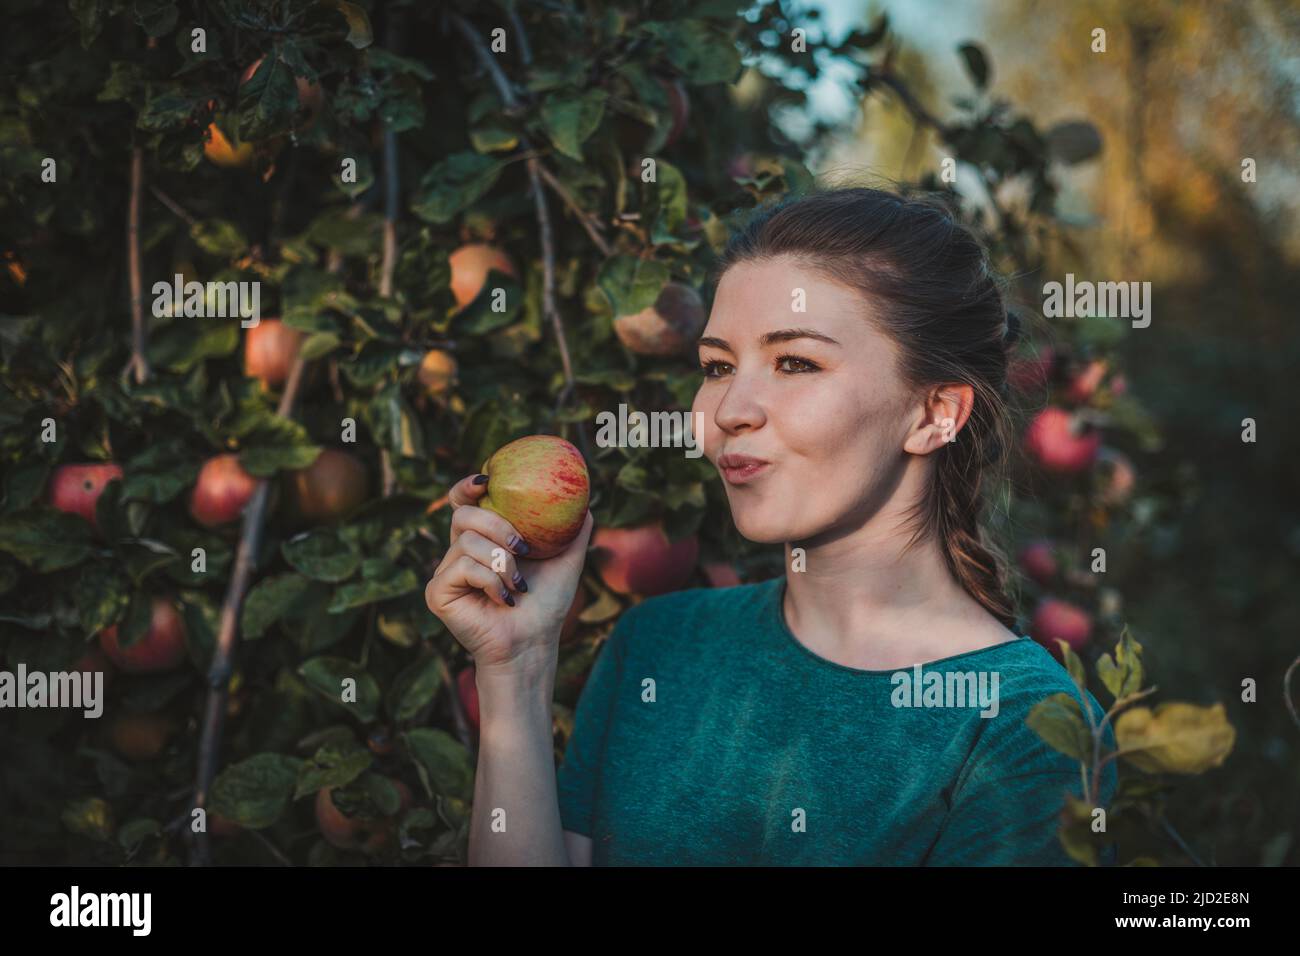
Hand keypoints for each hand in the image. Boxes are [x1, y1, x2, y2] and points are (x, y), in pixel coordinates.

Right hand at [424, 473, 593, 675]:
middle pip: (463, 515)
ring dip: (502, 563)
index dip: (467, 487)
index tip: (486, 481)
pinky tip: (503, 599)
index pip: (463, 503)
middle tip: (522, 548)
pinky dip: (491, 580)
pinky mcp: (437, 592)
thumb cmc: (547, 605)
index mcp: (482, 540)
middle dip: (498, 525)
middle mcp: (458, 553)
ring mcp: (445, 572)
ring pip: (466, 542)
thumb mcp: (567, 560)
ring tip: (518, 585)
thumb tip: (586, 500)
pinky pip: (462, 567)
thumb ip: (574, 529)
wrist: (533, 643)